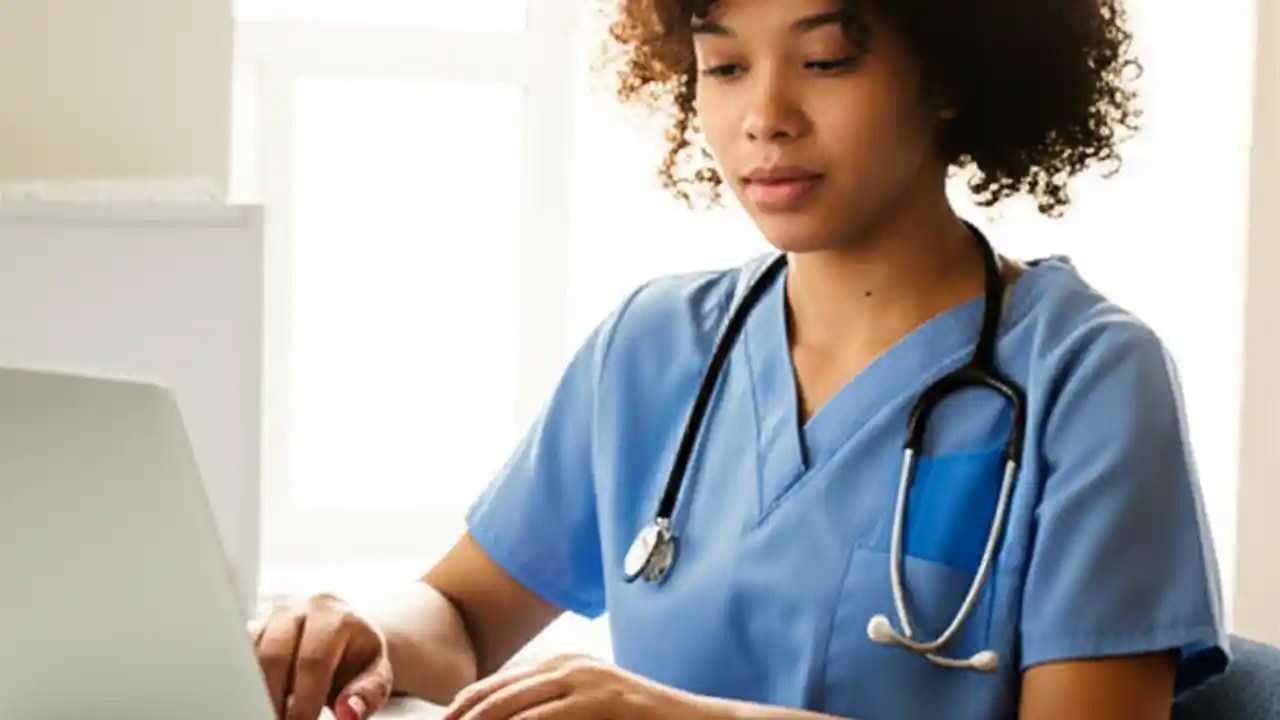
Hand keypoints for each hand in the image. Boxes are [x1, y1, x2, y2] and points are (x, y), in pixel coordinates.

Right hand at [249, 593, 393, 719]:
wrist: (344, 635)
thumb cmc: (357, 658)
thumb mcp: (375, 676)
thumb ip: (367, 693)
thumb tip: (347, 712)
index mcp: (336, 616)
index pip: (314, 660)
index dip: (304, 700)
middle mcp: (299, 608)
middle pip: (275, 655)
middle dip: (273, 698)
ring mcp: (270, 616)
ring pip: (251, 654)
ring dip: (255, 691)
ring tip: (266, 712)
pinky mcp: (251, 628)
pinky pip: (238, 655)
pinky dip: (244, 682)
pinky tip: (255, 701)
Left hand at [440, 653, 691, 719]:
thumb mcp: (588, 707)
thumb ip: (552, 708)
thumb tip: (512, 718)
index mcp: (564, 664)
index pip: (499, 683)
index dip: (465, 705)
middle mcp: (570, 666)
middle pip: (499, 693)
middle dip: (464, 717)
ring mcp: (586, 681)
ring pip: (515, 705)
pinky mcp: (601, 701)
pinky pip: (544, 719)